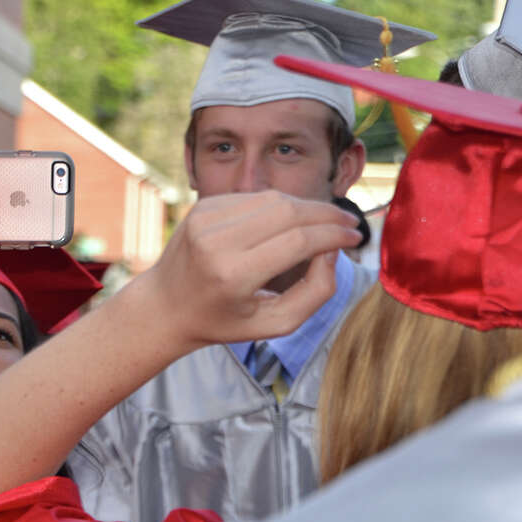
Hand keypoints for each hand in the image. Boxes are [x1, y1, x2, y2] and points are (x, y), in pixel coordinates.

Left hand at [138, 190, 360, 349]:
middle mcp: (216, 242)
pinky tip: (290, 221)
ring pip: (273, 199)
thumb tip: (333, 250)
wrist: (164, 306)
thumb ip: (315, 293)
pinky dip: (279, 205)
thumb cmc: (223, 321)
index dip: (334, 235)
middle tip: (350, 223)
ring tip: (326, 221)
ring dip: (306, 207)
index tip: (356, 237)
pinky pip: (254, 197)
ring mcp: (205, 219)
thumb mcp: (274, 324)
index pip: (298, 240)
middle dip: (327, 214)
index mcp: (232, 275)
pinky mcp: (202, 207)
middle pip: (289, 212)